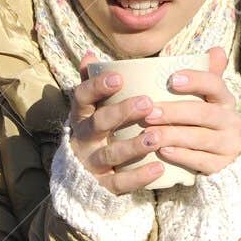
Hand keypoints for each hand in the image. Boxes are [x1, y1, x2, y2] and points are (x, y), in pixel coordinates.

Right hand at [66, 48, 165, 193]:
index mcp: (81, 116)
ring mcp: (90, 163)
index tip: (119, 77)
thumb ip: (96, 83)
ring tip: (155, 138)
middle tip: (147, 102)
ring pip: (109, 155)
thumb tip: (91, 54)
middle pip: (97, 124)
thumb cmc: (98, 133)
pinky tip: (159, 169)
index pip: (82, 98)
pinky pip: (118, 183)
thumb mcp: (93, 109)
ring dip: (132, 146)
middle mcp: (83, 139)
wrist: (82, 179)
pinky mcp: (101, 186)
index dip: (97, 87)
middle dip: (121, 113)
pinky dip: (138, 177)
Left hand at [141, 45, 240, 175]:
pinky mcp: (222, 165)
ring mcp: (229, 144)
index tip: (172, 79)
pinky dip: (181, 156)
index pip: (215, 85)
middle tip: (148, 112)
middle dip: (174, 112)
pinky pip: (201, 161)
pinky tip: (163, 152)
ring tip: (149, 135)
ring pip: (200, 138)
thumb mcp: (204, 99)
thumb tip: (215, 49)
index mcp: (225, 99)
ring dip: (173, 135)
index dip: (196, 80)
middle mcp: (231, 120)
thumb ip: (205, 75)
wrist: (218, 157)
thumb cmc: (201, 121)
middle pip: (204, 113)